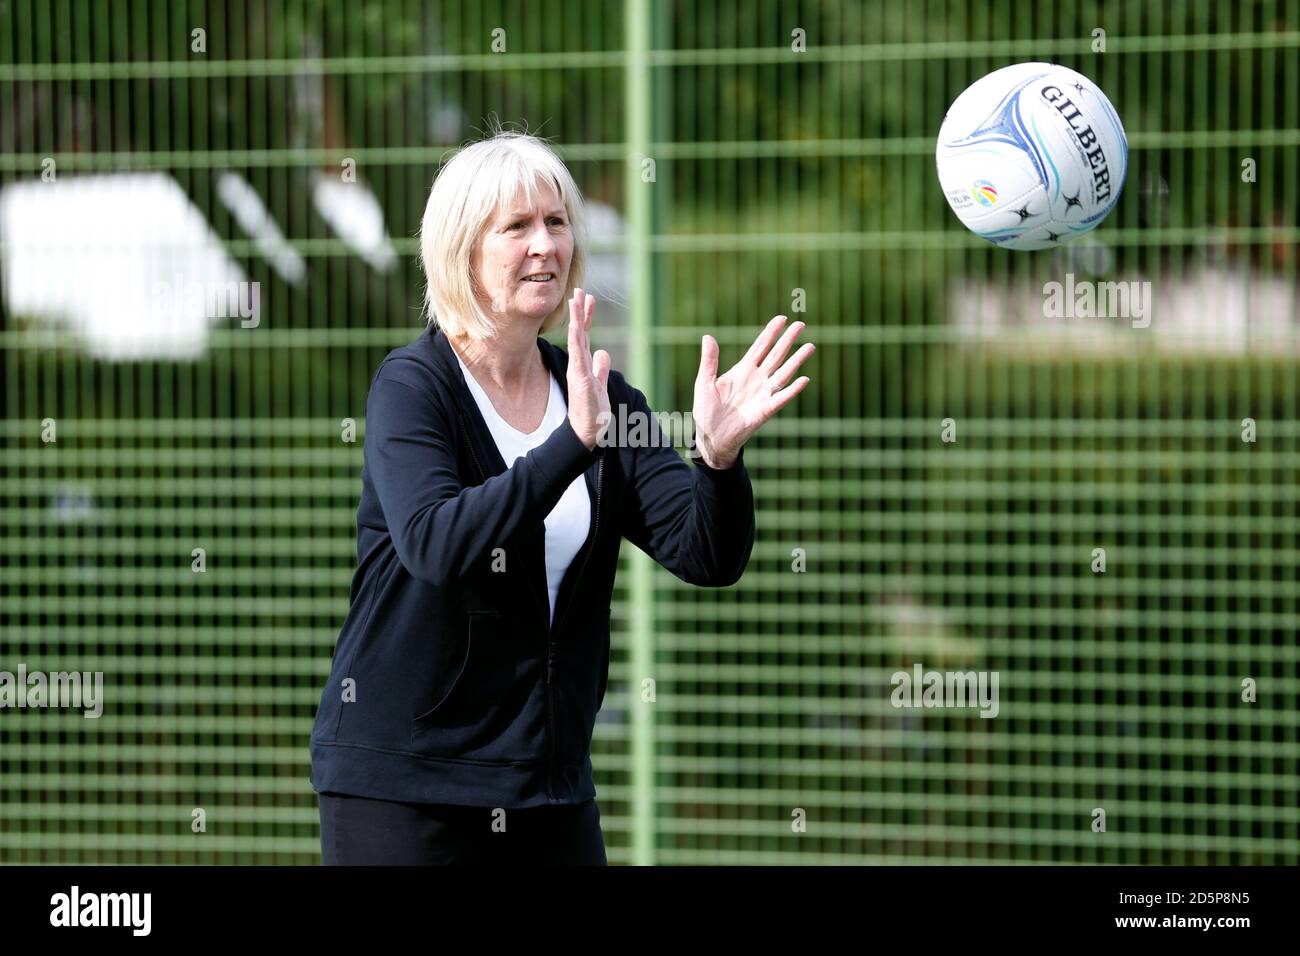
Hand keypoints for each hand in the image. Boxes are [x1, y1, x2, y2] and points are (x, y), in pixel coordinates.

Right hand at [566, 288, 611, 450]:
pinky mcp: (579, 379)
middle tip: (579, 289)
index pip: (584, 335)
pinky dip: (574, 340)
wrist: (587, 432)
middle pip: (578, 332)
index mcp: (584, 364)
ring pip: (575, 339)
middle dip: (579, 310)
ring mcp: (578, 370)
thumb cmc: (592, 412)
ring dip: (575, 318)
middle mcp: (579, 364)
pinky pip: (577, 355)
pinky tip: (573, 326)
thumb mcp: (600, 384)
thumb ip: (601, 369)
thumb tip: (603, 353)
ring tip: (574, 300)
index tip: (588, 298)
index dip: (586, 316)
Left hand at [693, 316, 813, 468]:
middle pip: (776, 355)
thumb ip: (709, 361)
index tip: (782, 318)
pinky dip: (792, 390)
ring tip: (810, 346)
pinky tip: (803, 380)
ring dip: (796, 360)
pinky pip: (782, 398)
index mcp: (742, 370)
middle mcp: (756, 379)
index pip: (760, 347)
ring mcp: (763, 394)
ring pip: (783, 373)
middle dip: (788, 340)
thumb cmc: (706, 410)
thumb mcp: (704, 382)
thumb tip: (708, 337)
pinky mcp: (766, 410)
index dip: (771, 332)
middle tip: (801, 324)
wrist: (710, 437)